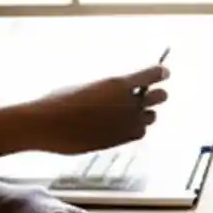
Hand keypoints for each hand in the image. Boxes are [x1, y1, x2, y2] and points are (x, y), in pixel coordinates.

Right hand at [27, 66, 168, 154]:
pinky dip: (136, 128)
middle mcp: (127, 103)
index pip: (152, 75)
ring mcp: (126, 123)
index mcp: (118, 83)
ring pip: (151, 117)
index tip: (164, 72)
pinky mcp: (121, 140)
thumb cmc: (60, 102)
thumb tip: (120, 94)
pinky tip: (125, 125)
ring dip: (145, 113)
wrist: (47, 125)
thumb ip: (110, 90)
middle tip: (152, 94)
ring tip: (134, 111)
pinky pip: (139, 132)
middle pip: (160, 97)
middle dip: (157, 94)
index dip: (160, 73)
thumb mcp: (88, 86)